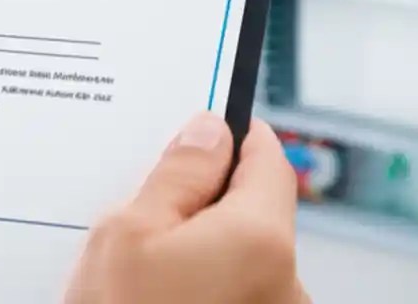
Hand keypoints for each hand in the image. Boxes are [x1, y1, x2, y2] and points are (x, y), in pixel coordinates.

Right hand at [65, 113, 308, 303]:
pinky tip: (157, 300)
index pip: (269, 159)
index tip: (202, 130)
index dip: (233, 138)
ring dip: (203, 253)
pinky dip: (205, 289)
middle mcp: (289, 284)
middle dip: (205, 205)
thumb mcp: (127, 233)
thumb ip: (179, 174)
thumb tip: (210, 132)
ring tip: (142, 274)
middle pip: (255, 212)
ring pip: (243, 258)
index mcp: (262, 239)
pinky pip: (238, 295)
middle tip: (145, 217)